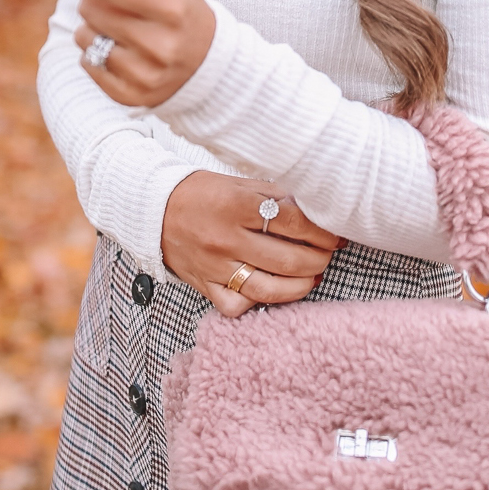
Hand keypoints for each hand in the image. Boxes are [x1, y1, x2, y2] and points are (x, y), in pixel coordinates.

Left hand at [61, 0, 215, 107]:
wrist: (210, 65)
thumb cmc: (182, 13)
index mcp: (172, 8)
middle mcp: (160, 44)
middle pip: (91, 9)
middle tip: (115, 4)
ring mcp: (145, 74)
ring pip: (84, 37)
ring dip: (93, 27)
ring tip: (120, 30)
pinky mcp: (131, 95)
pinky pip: (87, 64)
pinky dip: (95, 53)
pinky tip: (121, 52)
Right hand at [161, 172, 343, 316]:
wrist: (155, 208)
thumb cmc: (204, 193)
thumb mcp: (241, 183)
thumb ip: (277, 197)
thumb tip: (316, 212)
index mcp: (236, 205)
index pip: (293, 222)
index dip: (321, 231)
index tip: (333, 234)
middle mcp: (225, 239)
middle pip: (287, 259)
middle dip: (318, 259)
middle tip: (327, 254)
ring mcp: (214, 267)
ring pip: (268, 289)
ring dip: (300, 286)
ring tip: (311, 276)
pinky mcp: (204, 286)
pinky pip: (237, 306)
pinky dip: (258, 303)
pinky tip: (273, 290)